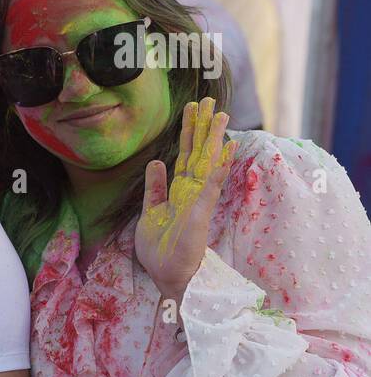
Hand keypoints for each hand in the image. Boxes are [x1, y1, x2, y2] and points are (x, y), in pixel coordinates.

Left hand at [135, 97, 235, 302]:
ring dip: (215, 140)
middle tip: (209, 100)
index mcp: (177, 191)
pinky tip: (226, 150)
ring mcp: (198, 201)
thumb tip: (156, 162)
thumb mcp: (149, 213)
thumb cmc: (159, 249)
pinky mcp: (201, 214)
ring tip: (222, 116)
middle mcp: (191, 192)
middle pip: (198, 153)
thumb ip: (154, 188)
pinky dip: (218, 168)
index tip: (192, 110)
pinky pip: (210, 187)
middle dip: (203, 127)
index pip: (184, 156)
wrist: (167, 276)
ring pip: (207, 164)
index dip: (188, 133)